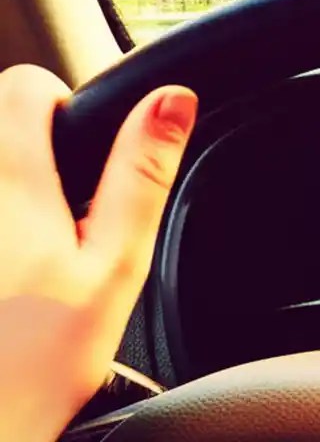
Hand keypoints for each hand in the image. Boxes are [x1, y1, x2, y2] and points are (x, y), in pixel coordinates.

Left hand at [0, 65, 196, 441]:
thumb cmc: (35, 363)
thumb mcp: (114, 268)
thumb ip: (141, 176)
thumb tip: (173, 101)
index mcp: (10, 180)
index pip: (26, 84)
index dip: (66, 106)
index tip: (88, 159)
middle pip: (0, 123)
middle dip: (39, 155)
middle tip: (69, 223)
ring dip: (15, 196)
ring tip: (31, 260)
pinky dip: (5, 228)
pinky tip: (9, 282)